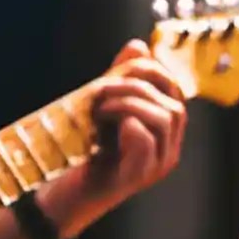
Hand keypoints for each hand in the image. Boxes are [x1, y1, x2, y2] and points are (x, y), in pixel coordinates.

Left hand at [37, 39, 187, 238]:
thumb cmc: (84, 152)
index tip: (119, 70)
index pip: (176, 91)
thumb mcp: (104, 105)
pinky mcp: (136, 177)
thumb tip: (138, 45)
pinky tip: (106, 127)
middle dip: (138, 87)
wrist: (62, 193)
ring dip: (128, 103)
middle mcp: (167, 151)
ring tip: (100, 109)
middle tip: (101, 89)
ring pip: (164, 118)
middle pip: (175, 104)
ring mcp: (155, 166)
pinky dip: (127, 124)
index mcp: (164, 134)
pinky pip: (146, 139)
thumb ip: (122, 77)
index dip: (153, 72)